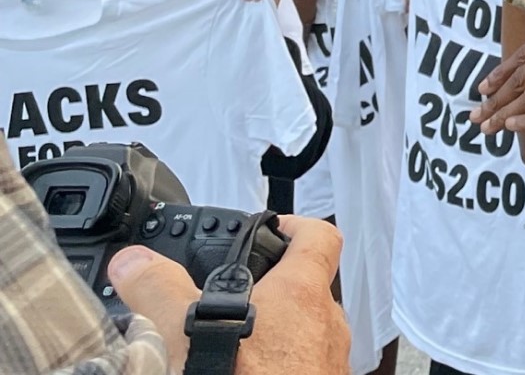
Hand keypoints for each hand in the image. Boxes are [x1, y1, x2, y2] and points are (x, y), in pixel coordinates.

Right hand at [109, 215, 350, 374]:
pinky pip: (306, 364)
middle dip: (272, 290)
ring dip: (276, 331)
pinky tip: (248, 374)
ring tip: (232, 343)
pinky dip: (280, 364)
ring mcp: (331, 358)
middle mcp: (326, 322)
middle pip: (309, 287)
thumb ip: (160, 290)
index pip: (318, 235)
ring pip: (307, 330)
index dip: (296, 225)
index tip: (272, 227)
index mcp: (302, 293)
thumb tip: (134, 263)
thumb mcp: (189, 333)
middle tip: (233, 296)